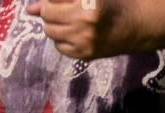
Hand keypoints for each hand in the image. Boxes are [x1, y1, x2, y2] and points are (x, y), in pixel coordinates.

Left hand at [24, 0, 145, 59]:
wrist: (135, 26)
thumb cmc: (111, 3)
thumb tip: (29, 9)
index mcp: (88, 1)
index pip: (52, 0)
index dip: (50, 0)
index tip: (53, 1)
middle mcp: (84, 20)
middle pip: (47, 14)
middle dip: (50, 10)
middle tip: (62, 10)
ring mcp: (84, 40)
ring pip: (50, 32)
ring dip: (54, 25)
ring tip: (68, 21)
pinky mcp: (84, 55)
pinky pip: (59, 47)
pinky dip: (62, 39)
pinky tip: (74, 34)